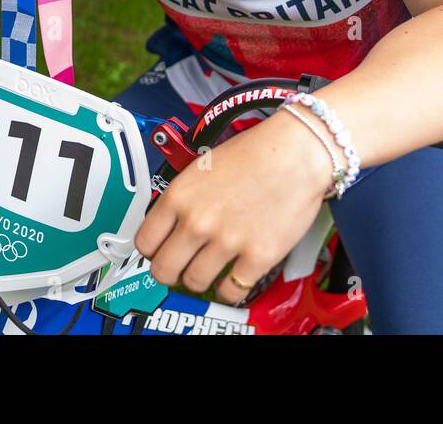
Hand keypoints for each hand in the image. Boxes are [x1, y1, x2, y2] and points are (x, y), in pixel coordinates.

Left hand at [134, 109, 332, 304]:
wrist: (297, 153)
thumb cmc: (256, 153)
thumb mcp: (202, 166)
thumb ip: (183, 198)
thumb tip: (169, 224)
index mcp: (179, 196)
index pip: (144, 242)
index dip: (152, 251)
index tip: (159, 252)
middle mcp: (198, 221)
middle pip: (163, 270)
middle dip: (170, 272)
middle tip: (181, 267)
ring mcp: (227, 242)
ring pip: (194, 283)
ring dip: (200, 278)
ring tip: (211, 268)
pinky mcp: (257, 257)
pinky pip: (231, 290)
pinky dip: (230, 288)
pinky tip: (234, 275)